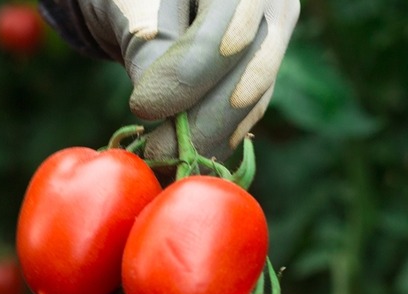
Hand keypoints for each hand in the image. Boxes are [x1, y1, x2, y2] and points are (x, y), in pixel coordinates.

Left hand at [74, 0, 299, 159]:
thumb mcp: (132, 6)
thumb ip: (151, 45)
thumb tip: (166, 109)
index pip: (225, 33)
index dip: (188, 75)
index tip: (142, 107)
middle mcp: (270, 0)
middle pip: (250, 70)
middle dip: (205, 120)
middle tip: (158, 153)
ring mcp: (275, 33)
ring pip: (255, 96)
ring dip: (212, 137)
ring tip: (167, 163)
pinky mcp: (266, 66)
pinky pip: (250, 109)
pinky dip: (219, 137)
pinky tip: (189, 159)